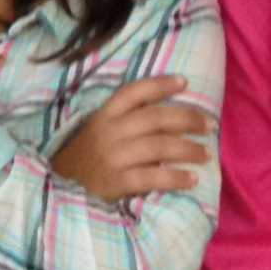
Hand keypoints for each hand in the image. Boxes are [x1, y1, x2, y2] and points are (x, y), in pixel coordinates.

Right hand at [49, 75, 212, 204]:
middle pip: (155, 118)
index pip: (134, 92)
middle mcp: (109, 132)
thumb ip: (128, 122)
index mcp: (105, 115)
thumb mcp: (100, 129)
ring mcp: (113, 157)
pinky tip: (192, 179)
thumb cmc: (88, 155)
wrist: (60, 187)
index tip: (184, 82)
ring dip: (188, 149)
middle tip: (210, 125)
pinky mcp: (117, 182)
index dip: (160, 85)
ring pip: (158, 147)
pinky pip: (153, 177)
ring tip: (206, 154)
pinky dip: (176, 178)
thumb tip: (172, 120)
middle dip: (187, 119)